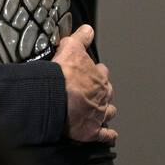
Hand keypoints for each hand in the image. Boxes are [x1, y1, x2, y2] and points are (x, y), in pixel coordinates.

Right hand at [53, 25, 116, 143]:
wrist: (54, 97)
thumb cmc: (62, 73)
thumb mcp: (70, 47)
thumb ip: (81, 38)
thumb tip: (88, 29)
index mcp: (98, 77)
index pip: (101, 72)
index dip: (95, 72)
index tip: (89, 72)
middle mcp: (102, 96)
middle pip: (107, 92)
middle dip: (102, 92)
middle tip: (93, 92)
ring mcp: (98, 114)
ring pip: (108, 112)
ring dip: (105, 112)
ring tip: (101, 112)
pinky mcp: (91, 130)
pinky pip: (104, 135)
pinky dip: (108, 135)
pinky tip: (109, 136)